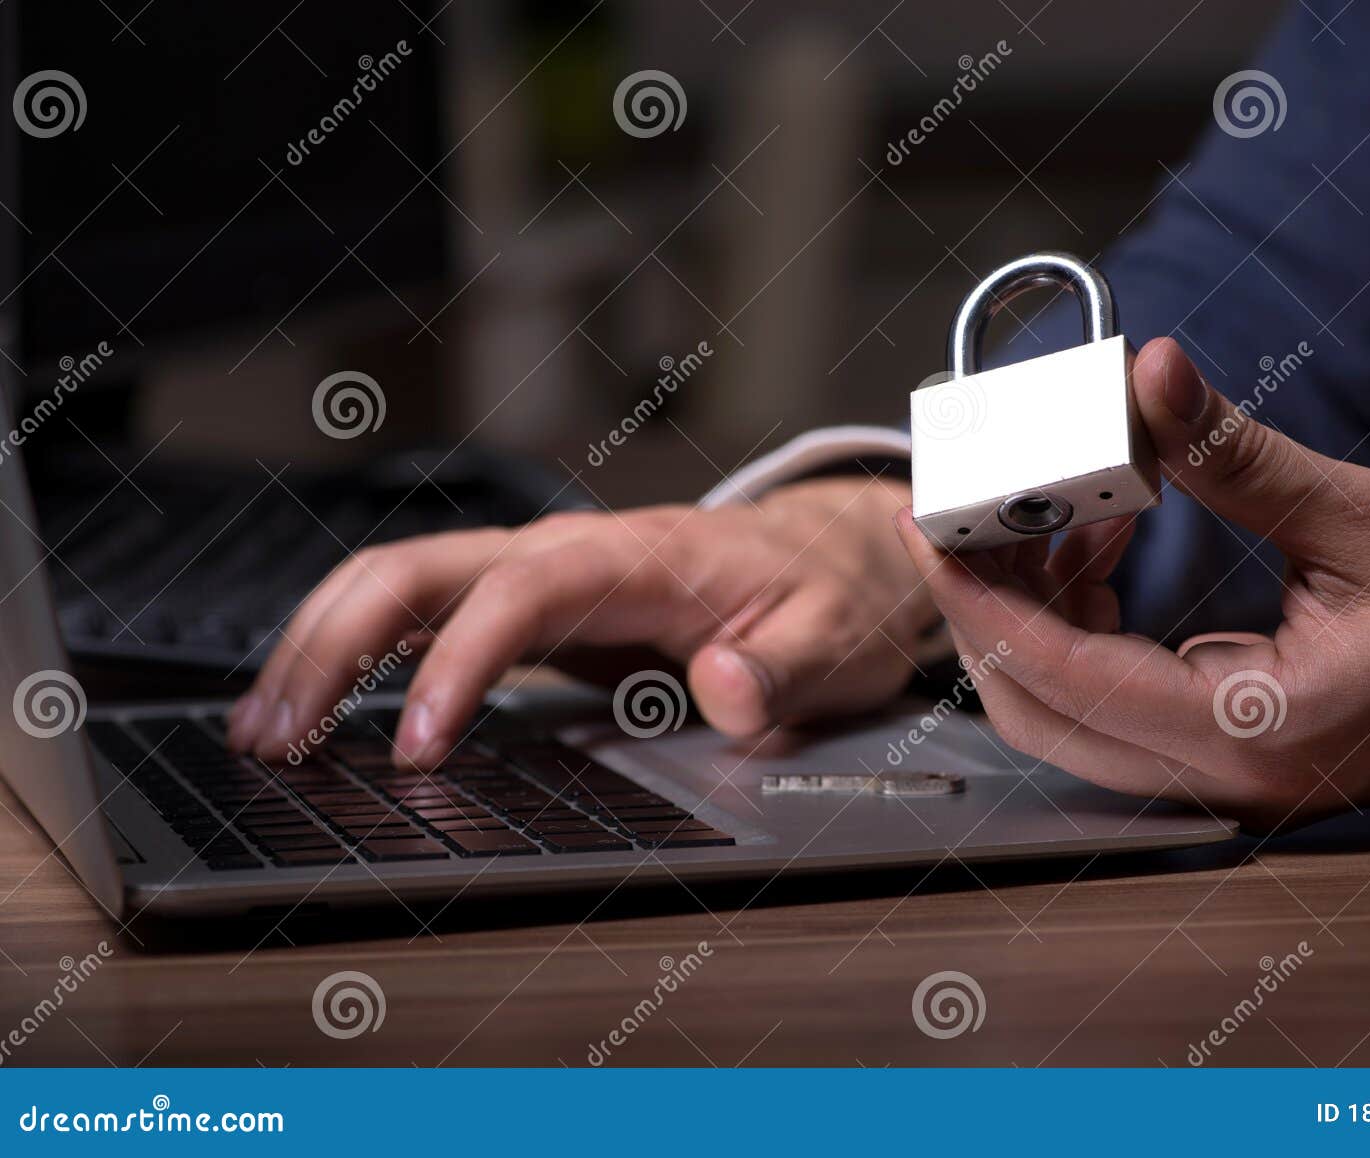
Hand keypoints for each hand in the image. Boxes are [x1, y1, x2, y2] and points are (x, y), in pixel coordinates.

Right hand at [229, 476, 937, 766]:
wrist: (829, 553)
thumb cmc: (825, 592)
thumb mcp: (830, 638)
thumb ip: (782, 670)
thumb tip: (722, 692)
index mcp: (631, 557)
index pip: (515, 595)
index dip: (456, 666)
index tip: (419, 748)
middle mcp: (567, 551)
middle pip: (418, 568)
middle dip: (336, 644)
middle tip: (280, 735)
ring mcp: (539, 572)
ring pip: (400, 580)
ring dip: (323, 645)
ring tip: (266, 728)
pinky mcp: (530, 603)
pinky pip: (422, 611)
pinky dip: (357, 651)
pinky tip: (320, 704)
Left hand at [895, 338, 1369, 830]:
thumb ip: (1239, 456)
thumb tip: (1150, 375)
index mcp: (1262, 730)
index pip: (1069, 679)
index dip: (983, 602)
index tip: (931, 533)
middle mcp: (1230, 774)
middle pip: (1044, 714)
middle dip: (990, 611)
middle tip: (967, 515)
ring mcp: (1228, 772)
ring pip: (1070, 715)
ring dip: (1037, 615)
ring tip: (1056, 510)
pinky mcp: (1231, 747)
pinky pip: (1116, 701)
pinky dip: (1084, 626)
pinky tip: (1102, 547)